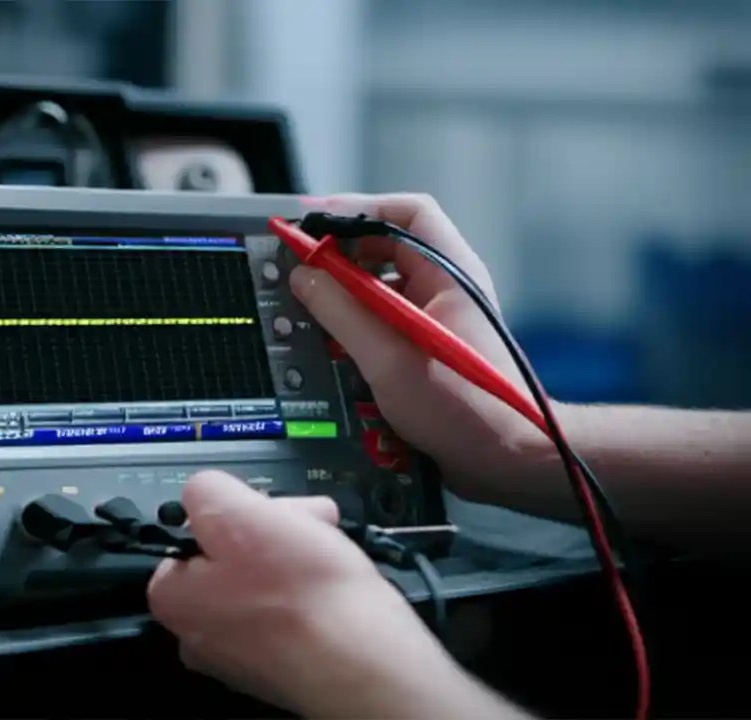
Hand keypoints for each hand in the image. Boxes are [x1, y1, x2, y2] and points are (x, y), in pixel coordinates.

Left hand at [147, 470, 489, 717]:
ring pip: (267, 580)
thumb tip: (202, 492)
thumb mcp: (235, 511)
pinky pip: (294, 612)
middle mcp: (199, 635)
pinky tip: (337, 585)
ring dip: (300, 553)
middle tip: (310, 524)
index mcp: (172, 601)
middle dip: (275, 529)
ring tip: (331, 550)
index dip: (236, 512)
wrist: (366, 666)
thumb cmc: (300, 593)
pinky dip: (315, 592)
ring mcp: (244, 655)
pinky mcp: (286, 664)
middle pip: (234, 554)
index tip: (267, 511)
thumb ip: (205, 491)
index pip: (194, 533)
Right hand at [291, 193, 548, 503]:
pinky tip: (336, 334)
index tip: (314, 223)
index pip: (404, 212)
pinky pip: (387, 309)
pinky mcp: (431, 338)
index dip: (356, 209)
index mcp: (450, 273)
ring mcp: (440, 311)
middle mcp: (448, 284)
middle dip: (343, 248)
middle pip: (388, 242)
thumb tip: (305, 276)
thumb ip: (341, 311)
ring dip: (347, 284)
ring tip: (315, 298)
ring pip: (385, 278)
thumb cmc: (464, 409)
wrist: (506, 457)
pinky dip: (358, 314)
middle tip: (304, 261)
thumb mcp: (388, 359)